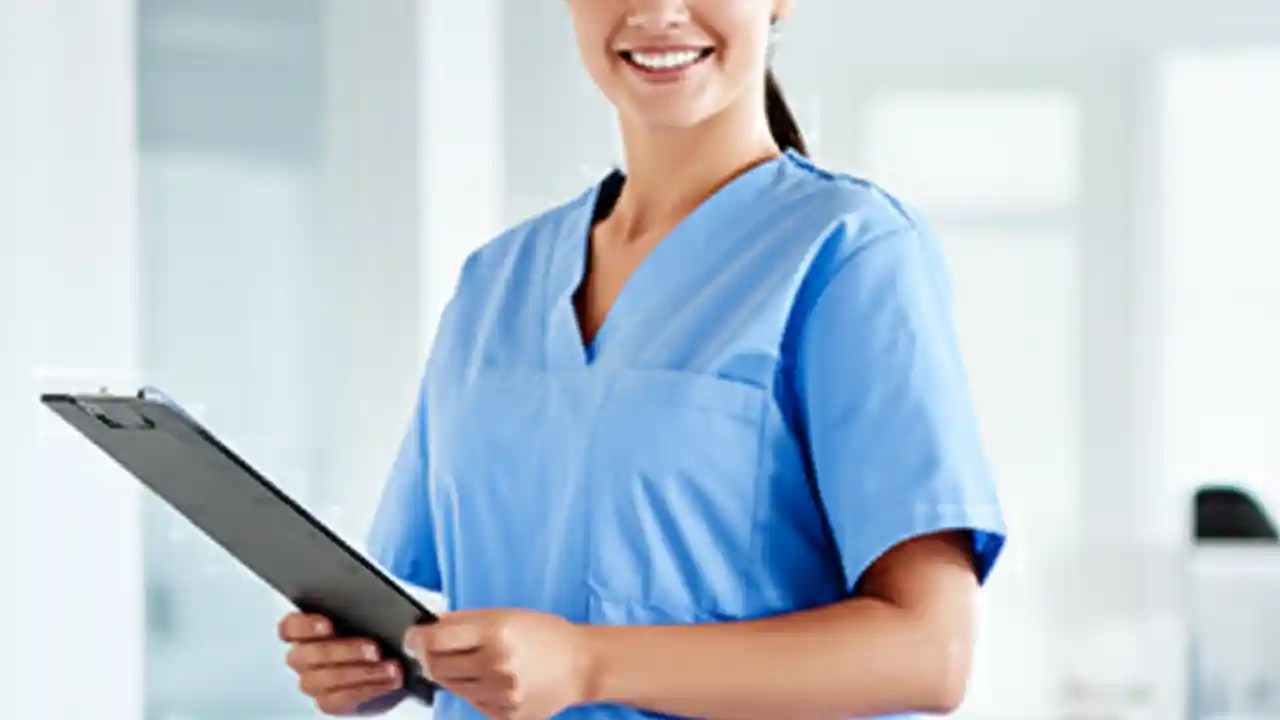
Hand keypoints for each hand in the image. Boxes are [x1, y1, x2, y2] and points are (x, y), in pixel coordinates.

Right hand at [278, 612, 406, 715]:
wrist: (398, 660)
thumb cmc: (380, 631)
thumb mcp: (379, 611)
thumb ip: (370, 605)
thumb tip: (382, 608)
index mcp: (309, 628)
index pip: (290, 627)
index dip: (304, 626)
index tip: (328, 625)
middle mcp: (305, 656)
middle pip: (307, 656)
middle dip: (343, 651)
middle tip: (374, 648)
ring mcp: (316, 681)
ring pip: (322, 679)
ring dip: (358, 672)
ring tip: (389, 666)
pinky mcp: (331, 701)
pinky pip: (339, 699)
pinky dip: (366, 689)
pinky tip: (389, 679)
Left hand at [402, 609, 594, 719]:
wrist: (581, 665)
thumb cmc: (545, 634)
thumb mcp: (505, 614)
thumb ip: (464, 621)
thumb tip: (428, 630)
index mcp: (496, 633)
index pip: (435, 641)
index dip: (417, 638)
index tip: (414, 637)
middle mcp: (497, 666)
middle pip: (436, 667)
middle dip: (430, 657)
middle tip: (438, 649)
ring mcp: (501, 695)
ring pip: (451, 687)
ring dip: (452, 673)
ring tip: (473, 662)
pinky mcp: (505, 716)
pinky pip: (471, 703)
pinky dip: (473, 690)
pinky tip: (492, 678)